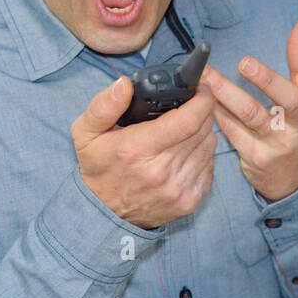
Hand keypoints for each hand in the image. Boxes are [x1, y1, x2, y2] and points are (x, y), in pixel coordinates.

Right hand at [72, 69, 218, 229]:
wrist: (104, 213)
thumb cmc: (99, 166)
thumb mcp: (87, 133)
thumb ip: (103, 106)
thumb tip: (124, 84)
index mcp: (138, 150)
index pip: (187, 121)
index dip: (202, 101)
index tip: (201, 90)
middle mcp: (161, 172)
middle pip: (202, 130)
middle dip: (200, 113)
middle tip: (187, 109)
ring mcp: (177, 189)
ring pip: (209, 146)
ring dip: (202, 133)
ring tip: (183, 131)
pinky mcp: (188, 201)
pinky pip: (210, 165)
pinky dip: (202, 154)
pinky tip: (185, 153)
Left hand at [205, 10, 297, 201]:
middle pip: (290, 100)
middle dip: (268, 80)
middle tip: (245, 62)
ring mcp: (282, 143)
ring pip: (252, 116)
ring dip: (227, 94)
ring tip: (207, 78)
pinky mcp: (259, 158)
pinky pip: (234, 134)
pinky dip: (218, 115)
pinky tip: (205, 102)